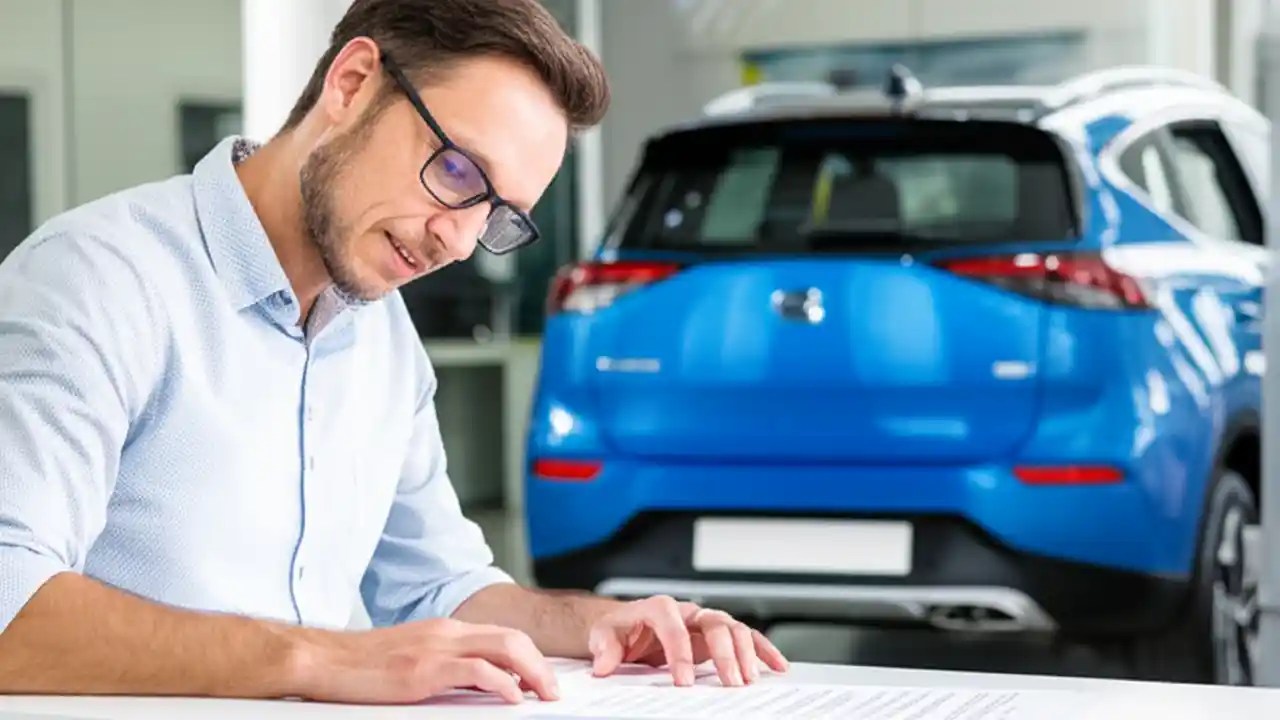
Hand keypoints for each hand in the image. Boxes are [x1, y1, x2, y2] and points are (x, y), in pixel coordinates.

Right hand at [294, 617, 558, 704]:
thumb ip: (446, 666)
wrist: (324, 660)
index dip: (531, 656)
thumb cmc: (362, 666)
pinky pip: (476, 671)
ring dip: (533, 672)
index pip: (502, 635)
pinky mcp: (424, 669)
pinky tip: (513, 698)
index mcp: (446, 630)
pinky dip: (502, 683)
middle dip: (541, 664)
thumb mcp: (413, 660)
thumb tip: (480, 686)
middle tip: (554, 691)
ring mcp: (436, 648)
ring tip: (544, 695)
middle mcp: (447, 632)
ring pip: (504, 648)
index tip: (544, 679)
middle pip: (512, 638)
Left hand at [587, 596, 788, 687]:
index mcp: (660, 607)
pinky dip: (763, 650)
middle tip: (730, 682)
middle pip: (714, 622)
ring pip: (735, 628)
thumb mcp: (605, 635)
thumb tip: (605, 664)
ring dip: (746, 653)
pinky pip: (746, 638)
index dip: (679, 652)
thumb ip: (606, 648)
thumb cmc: (620, 629)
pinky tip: (777, 666)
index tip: (682, 680)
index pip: (673, 626)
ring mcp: (705, 622)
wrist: (628, 625)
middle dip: (724, 652)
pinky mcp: (717, 636)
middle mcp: (688, 611)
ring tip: (750, 680)